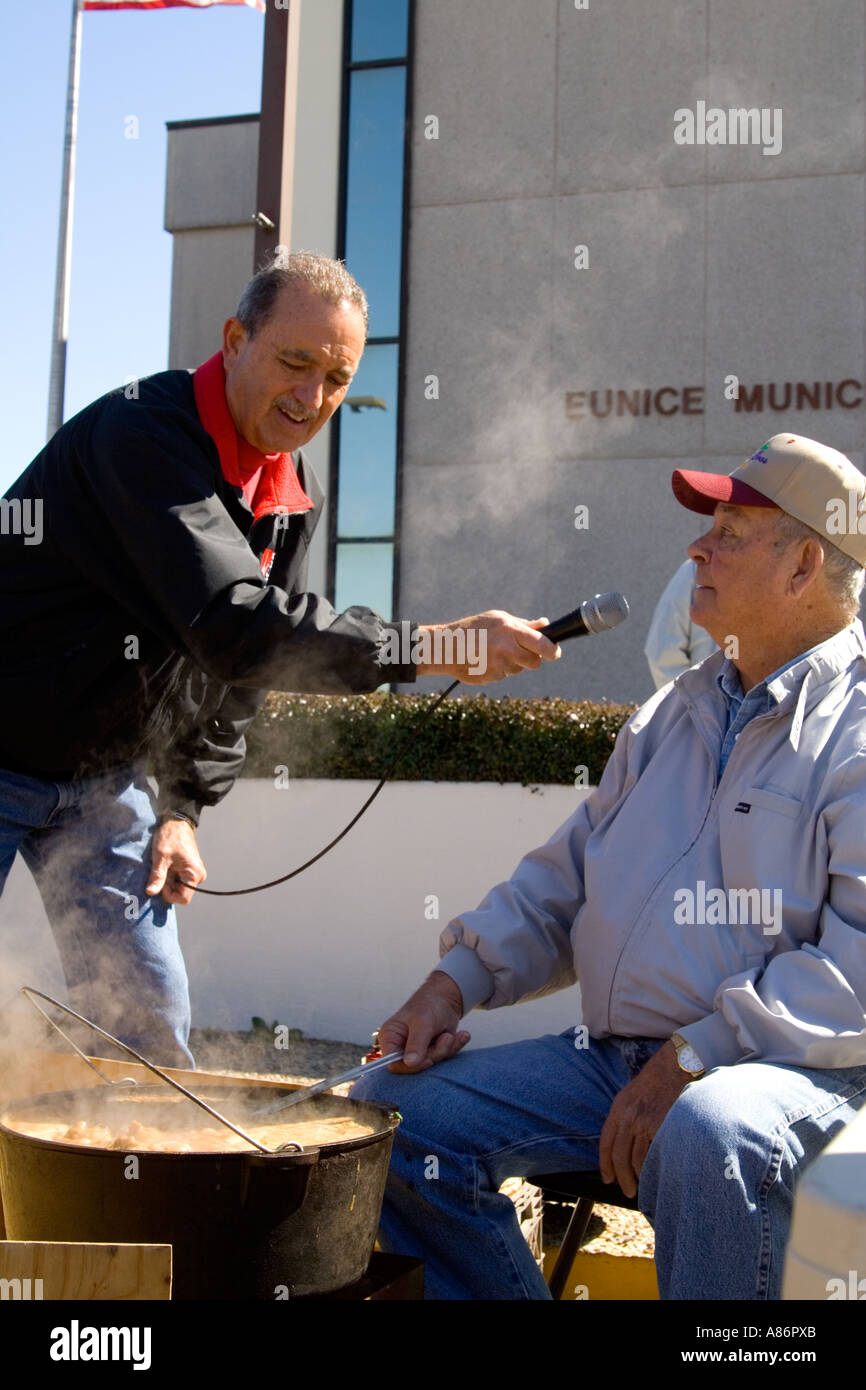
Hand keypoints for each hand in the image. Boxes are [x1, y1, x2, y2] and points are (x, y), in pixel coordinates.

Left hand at [146, 817, 206, 905]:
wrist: (176, 821)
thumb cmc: (170, 836)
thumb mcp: (160, 857)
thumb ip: (157, 876)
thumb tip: (151, 893)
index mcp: (194, 874)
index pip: (183, 898)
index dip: (169, 894)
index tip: (160, 882)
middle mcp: (197, 876)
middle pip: (180, 894)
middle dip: (167, 887)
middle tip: (160, 872)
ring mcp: (193, 873)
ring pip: (178, 887)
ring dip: (167, 881)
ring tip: (163, 866)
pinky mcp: (188, 870)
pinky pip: (178, 880)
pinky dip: (169, 877)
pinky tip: (165, 866)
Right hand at [376, 971, 470, 1072]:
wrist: (446, 998)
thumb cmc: (429, 1004)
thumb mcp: (423, 1022)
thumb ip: (416, 1043)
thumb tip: (409, 1063)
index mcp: (390, 1038)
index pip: (393, 1064)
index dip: (410, 1067)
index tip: (428, 1060)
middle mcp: (400, 1047)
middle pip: (414, 1067)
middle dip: (435, 1054)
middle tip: (446, 1038)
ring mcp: (416, 1052)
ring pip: (431, 1064)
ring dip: (446, 1049)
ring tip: (449, 1034)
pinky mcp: (430, 1053)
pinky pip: (443, 1060)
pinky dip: (454, 1048)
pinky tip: (461, 1036)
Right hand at [416, 613, 559, 684]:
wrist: (444, 648)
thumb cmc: (473, 628)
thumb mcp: (498, 619)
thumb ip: (523, 624)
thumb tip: (545, 624)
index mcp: (510, 631)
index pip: (542, 644)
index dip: (553, 651)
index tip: (555, 652)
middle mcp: (506, 650)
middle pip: (534, 663)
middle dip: (532, 659)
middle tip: (523, 651)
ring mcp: (499, 666)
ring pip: (518, 670)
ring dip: (512, 663)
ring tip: (494, 651)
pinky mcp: (491, 678)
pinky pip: (503, 676)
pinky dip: (498, 669)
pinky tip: (485, 660)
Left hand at [598, 1041, 691, 1197]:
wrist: (675, 1068)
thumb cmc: (656, 1083)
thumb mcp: (631, 1096)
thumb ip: (624, 1118)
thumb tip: (621, 1147)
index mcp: (618, 1108)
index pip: (606, 1142)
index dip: (605, 1164)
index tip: (608, 1178)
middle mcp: (627, 1116)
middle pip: (618, 1155)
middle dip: (621, 1177)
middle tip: (626, 1190)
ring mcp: (643, 1122)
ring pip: (636, 1159)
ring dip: (638, 1177)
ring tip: (644, 1186)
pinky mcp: (660, 1127)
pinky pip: (653, 1155)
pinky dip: (652, 1168)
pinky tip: (656, 1173)